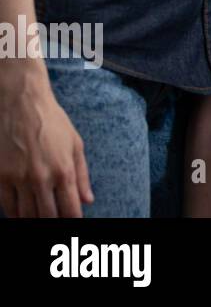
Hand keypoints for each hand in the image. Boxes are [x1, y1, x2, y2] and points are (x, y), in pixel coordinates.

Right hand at [0, 71, 92, 216]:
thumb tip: (88, 200)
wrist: (22, 103)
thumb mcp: (75, 144)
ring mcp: (19, 179)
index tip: (72, 222)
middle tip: (53, 220)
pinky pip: (6, 205)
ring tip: (38, 218)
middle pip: (47, 216)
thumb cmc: (52, 121)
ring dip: (32, 220)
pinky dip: (14, 213)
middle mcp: (42, 178)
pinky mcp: (0, 176)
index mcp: (64, 170)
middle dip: (52, 222)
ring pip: (25, 215)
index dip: (72, 220)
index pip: (70, 209)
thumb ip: (82, 174)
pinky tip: (20, 212)